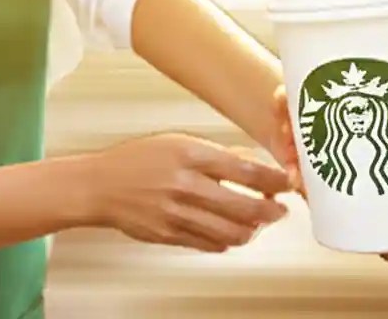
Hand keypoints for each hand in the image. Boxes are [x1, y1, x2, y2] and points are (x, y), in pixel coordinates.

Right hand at [84, 133, 291, 252]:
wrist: (100, 186)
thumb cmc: (137, 161)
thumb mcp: (178, 143)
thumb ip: (216, 155)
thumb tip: (252, 164)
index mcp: (189, 155)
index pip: (245, 170)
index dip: (274, 180)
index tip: (286, 182)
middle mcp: (185, 185)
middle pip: (245, 207)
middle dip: (271, 211)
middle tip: (280, 210)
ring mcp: (177, 214)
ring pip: (232, 232)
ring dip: (253, 230)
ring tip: (258, 223)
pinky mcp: (170, 236)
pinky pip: (211, 244)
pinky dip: (228, 240)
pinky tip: (232, 231)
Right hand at [270, 93, 387, 288]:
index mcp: (387, 139)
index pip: (344, 109)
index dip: (317, 93)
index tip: (300, 78)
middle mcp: (368, 162)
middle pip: (317, 132)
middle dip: (292, 116)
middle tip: (283, 104)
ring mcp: (358, 190)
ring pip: (310, 163)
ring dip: (288, 146)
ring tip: (287, 137)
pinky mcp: (353, 220)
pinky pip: (318, 201)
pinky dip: (301, 186)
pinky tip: (296, 176)